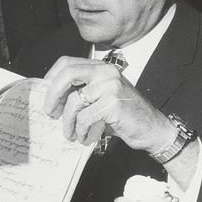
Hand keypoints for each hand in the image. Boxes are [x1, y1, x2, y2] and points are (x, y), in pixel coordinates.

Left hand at [42, 56, 175, 153]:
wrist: (153, 129)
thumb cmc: (123, 116)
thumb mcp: (101, 97)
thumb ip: (81, 92)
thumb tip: (51, 99)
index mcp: (101, 67)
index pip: (67, 63)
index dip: (52, 79)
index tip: (47, 97)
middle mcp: (106, 72)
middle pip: (67, 75)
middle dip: (53, 95)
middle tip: (50, 113)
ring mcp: (111, 86)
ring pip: (74, 102)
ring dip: (68, 123)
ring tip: (72, 134)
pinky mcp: (114, 103)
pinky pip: (85, 118)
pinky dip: (82, 131)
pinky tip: (86, 138)